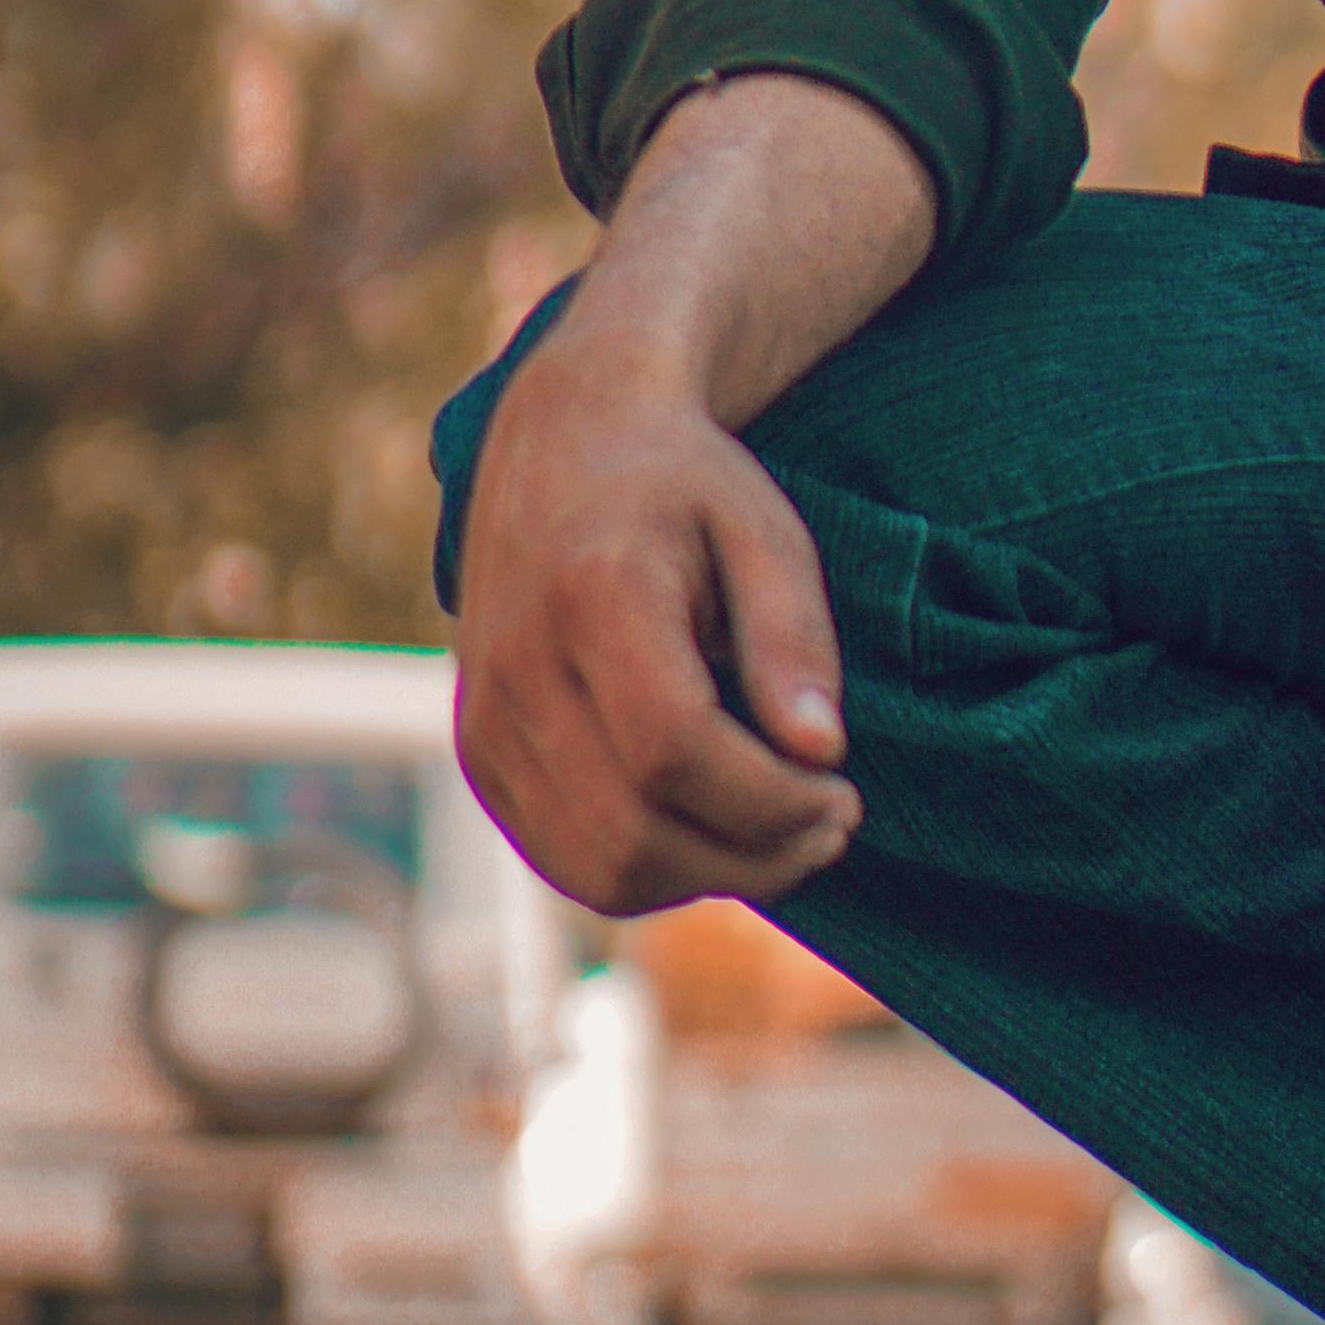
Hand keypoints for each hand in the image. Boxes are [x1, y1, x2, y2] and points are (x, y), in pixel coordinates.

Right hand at [453, 323, 862, 920]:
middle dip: (752, 855)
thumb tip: (821, 751)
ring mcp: (484, 721)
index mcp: (590, 595)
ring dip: (706, 878)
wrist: (562, 445)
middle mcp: (516, 668)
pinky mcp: (479, 756)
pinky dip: (650, 871)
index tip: (845, 793)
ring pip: (594, 868)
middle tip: (831, 827)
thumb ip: (792, 637)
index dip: (769, 802)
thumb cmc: (684, 486)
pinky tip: (715, 831)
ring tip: (784, 837)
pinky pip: (562, 859)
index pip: (674, 749)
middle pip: (632, 828)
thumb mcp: (764, 528)